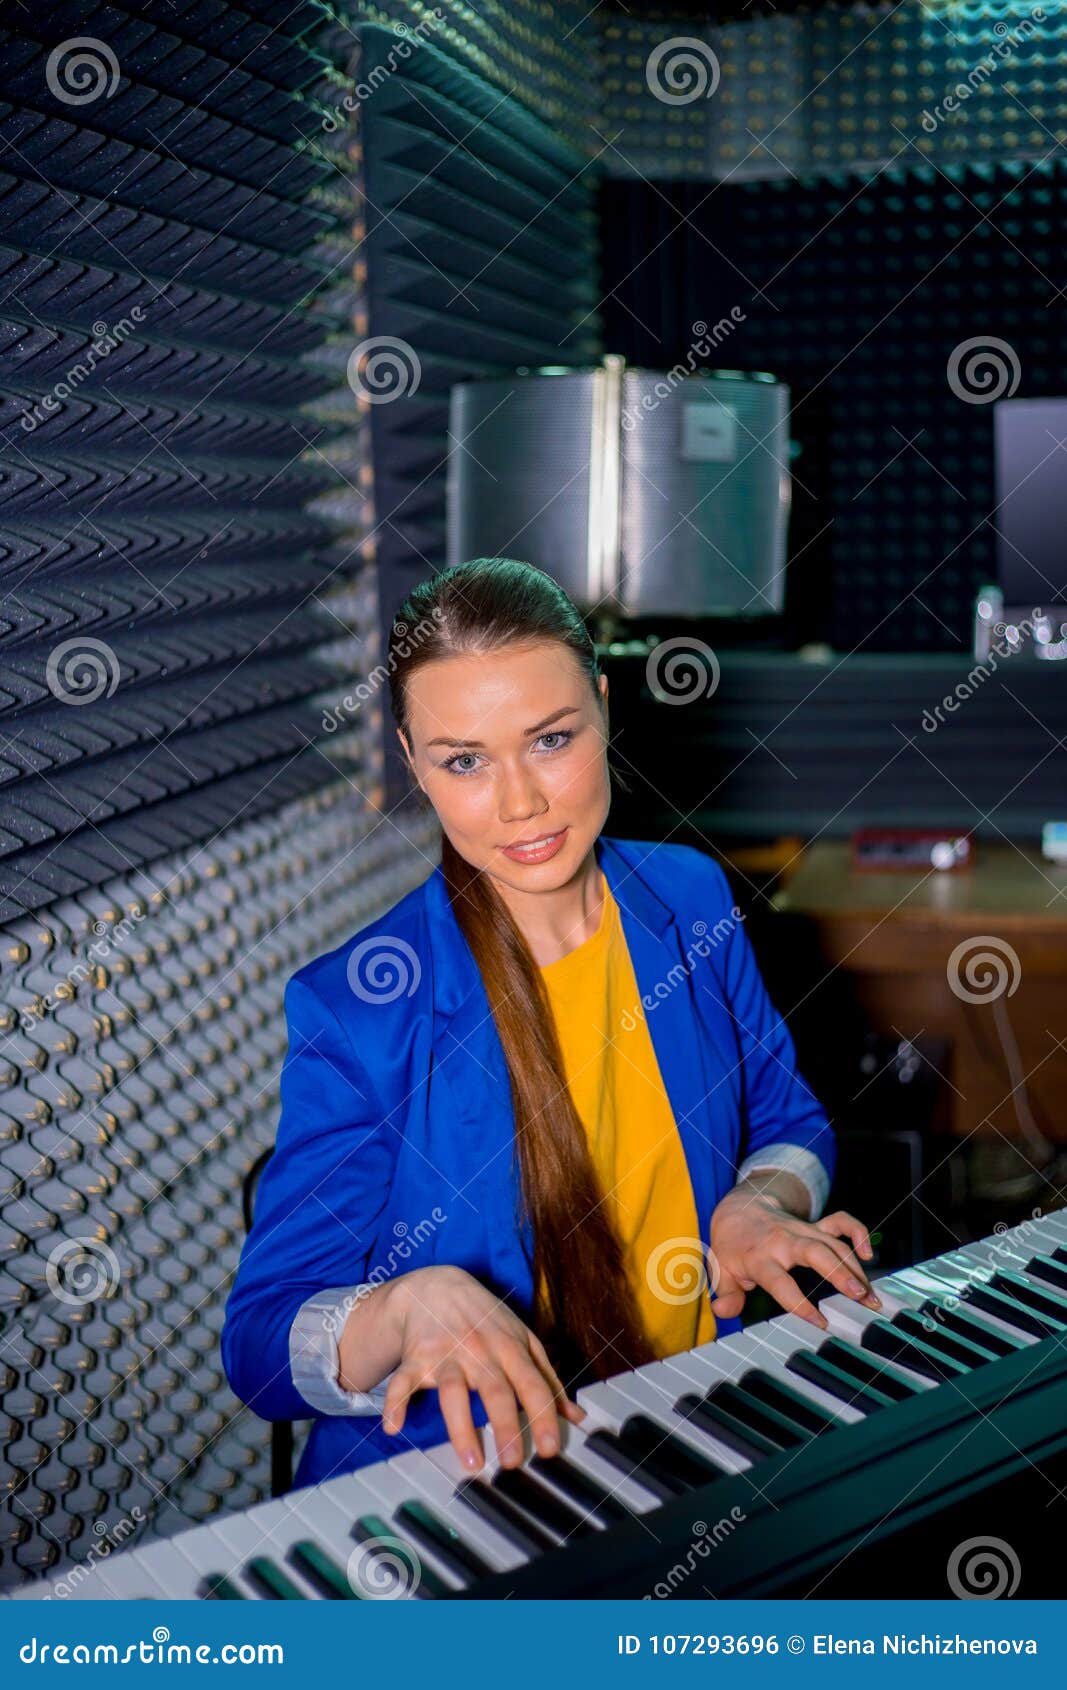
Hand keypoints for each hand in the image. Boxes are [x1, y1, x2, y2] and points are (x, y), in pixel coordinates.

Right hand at [377, 1265, 585, 1472]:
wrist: (437, 1286)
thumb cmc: (487, 1319)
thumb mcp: (523, 1340)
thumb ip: (548, 1380)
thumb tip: (576, 1418)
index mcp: (511, 1348)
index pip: (532, 1384)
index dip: (543, 1415)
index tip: (550, 1448)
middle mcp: (480, 1351)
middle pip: (495, 1389)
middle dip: (506, 1425)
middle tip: (513, 1463)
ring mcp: (447, 1354)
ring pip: (453, 1391)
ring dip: (460, 1427)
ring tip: (471, 1461)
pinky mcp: (416, 1357)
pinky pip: (404, 1381)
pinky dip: (396, 1402)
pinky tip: (394, 1427)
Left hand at [709, 1188, 880, 1329]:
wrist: (738, 1210)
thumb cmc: (733, 1247)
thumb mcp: (721, 1270)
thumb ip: (726, 1294)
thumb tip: (723, 1311)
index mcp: (759, 1256)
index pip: (780, 1282)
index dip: (800, 1304)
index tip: (820, 1324)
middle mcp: (783, 1240)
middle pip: (814, 1252)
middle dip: (839, 1272)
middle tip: (860, 1297)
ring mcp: (801, 1230)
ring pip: (832, 1242)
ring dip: (854, 1267)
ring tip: (870, 1296)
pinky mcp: (813, 1225)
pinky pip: (839, 1221)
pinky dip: (857, 1232)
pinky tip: (868, 1254)